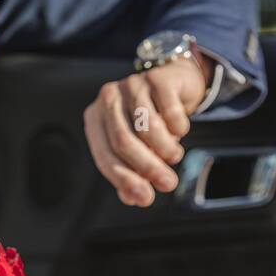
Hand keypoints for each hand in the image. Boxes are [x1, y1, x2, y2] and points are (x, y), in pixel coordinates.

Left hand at [82, 54, 210, 206]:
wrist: (174, 85)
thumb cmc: (150, 122)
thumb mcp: (137, 150)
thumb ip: (131, 175)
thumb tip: (134, 198)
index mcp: (96, 119)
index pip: (105, 155)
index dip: (125, 180)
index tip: (146, 198)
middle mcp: (109, 99)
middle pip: (123, 141)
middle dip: (148, 167)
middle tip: (168, 184)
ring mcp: (132, 85)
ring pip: (147, 127)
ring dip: (166, 149)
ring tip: (174, 156)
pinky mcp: (158, 77)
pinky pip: (170, 111)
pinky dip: (179, 128)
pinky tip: (180, 130)